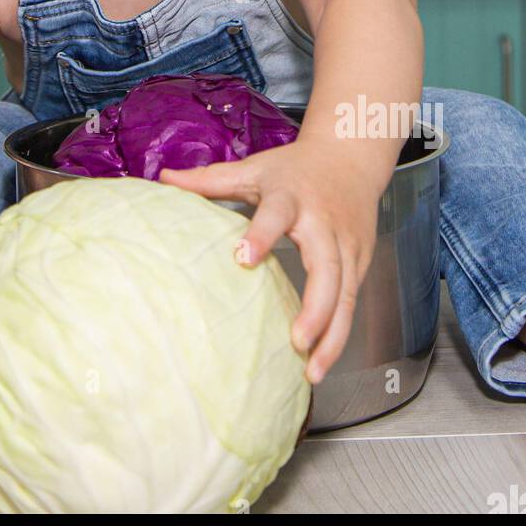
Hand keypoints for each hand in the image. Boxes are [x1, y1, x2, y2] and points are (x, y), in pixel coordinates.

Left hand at [159, 138, 379, 384]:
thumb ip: (210, 179)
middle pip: (327, 267)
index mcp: (291, 197)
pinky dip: (340, 332)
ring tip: (313, 370)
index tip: (243, 258)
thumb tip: (164, 179)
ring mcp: (348, 244)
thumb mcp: (253, 169)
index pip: (276, 214)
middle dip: (317, 307)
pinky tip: (322, 360)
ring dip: (333, 334)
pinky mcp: (360, 261)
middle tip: (297, 341)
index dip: (262, 234)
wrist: (350, 155)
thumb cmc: (295, 169)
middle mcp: (324, 223)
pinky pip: (351, 301)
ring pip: (346, 293)